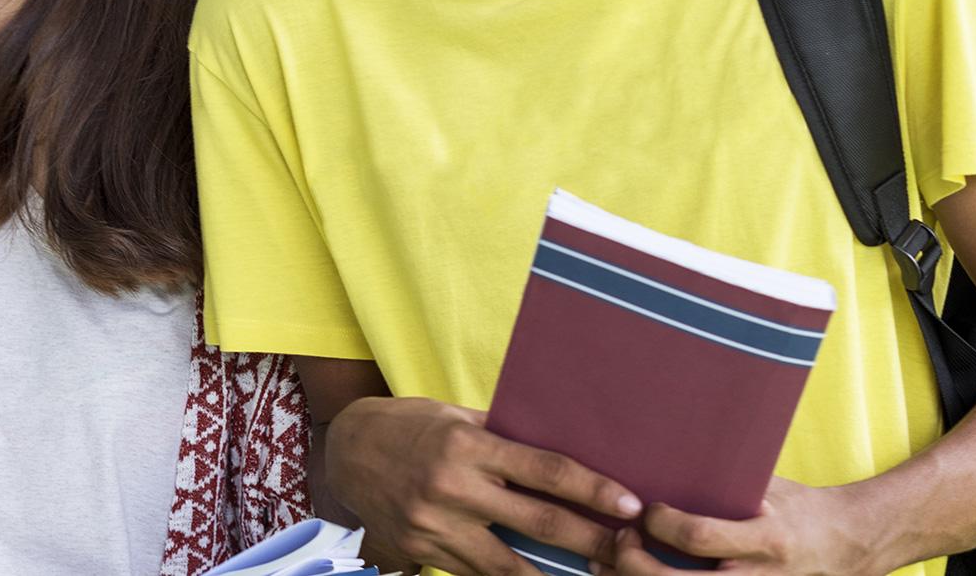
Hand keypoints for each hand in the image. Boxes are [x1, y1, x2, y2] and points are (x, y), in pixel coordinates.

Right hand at [326, 397, 640, 575]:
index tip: (630, 505)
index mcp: (467, 445)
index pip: (545, 470)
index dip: (593, 490)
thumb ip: (505, 435)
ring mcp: (435, 527)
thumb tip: (566, 448)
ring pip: (511, 565)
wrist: (345, 452)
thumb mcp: (456, 416)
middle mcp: (452, 488)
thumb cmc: (411, 426)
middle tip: (630, 551)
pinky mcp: (422, 553)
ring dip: (558, 575)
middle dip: (592, 540)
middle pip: (539, 522)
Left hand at [614, 476, 881, 575]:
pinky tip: (635, 575)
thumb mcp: (768, 489)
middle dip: (635, 563)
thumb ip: (723, 482)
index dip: (661, 524)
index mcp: (765, 540)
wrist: (842, 548)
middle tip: (620, 539)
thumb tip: (666, 453)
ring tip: (613, 561)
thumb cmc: (796, 509)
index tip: (648, 508)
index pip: (700, 537)